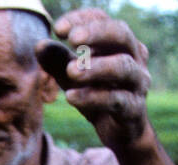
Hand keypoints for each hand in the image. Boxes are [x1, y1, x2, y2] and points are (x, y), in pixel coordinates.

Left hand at [48, 9, 151, 150]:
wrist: (121, 131)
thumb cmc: (98, 95)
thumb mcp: (74, 77)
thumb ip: (58, 61)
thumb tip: (39, 45)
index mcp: (119, 43)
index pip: (103, 20)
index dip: (82, 20)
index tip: (58, 29)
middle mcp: (134, 57)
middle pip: (121, 34)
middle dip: (96, 33)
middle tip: (72, 40)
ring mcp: (138, 83)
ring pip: (122, 67)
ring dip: (95, 67)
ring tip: (70, 71)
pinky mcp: (134, 109)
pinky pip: (116, 100)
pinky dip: (93, 98)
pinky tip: (71, 97)